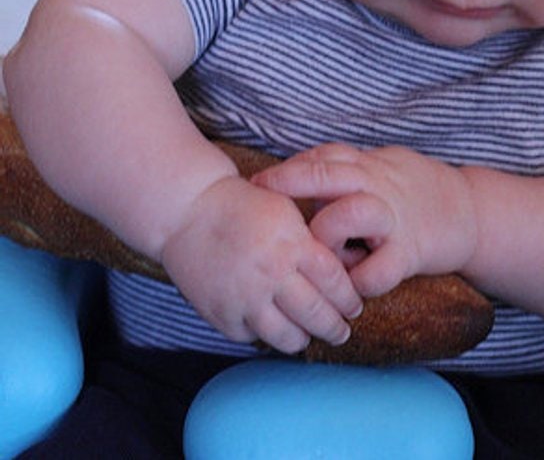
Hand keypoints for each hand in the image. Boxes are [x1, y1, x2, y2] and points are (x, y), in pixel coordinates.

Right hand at [160, 174, 362, 354]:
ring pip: (287, 336)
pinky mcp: (221, 315)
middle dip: (335, 328)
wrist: (189, 210)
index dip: (348, 298)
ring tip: (309, 335)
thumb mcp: (285, 211)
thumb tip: (339, 275)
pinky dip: (265, 334)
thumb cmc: (243, 206)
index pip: (334, 283)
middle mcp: (271, 275)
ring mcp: (244, 299)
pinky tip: (273, 326)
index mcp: (292, 244)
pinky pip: (253, 337)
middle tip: (342, 331)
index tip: (354, 306)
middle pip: (316, 315)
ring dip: (303, 338)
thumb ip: (310, 242)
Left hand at [253, 143, 476, 298]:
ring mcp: (395, 218)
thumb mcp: (381, 166)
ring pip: (353, 211)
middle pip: (331, 174)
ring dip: (327, 232)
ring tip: (316, 253)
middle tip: (262, 199)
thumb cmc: (414, 191)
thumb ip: (345, 169)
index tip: (256, 183)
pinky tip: (347, 286)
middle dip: (291, 183)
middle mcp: (379, 186)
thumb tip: (298, 170)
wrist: (469, 212)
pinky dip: (357, 281)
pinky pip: (379, 270)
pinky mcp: (411, 252)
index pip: (324, 157)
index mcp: (370, 166)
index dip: (289, 168)